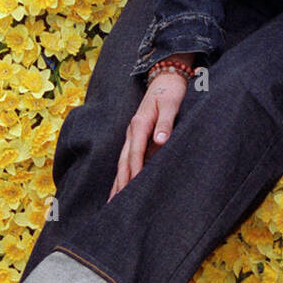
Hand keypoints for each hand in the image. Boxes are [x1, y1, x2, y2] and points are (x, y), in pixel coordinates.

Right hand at [108, 69, 190, 200]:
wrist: (165, 78)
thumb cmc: (170, 91)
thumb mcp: (170, 103)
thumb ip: (165, 122)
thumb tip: (160, 141)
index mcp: (139, 124)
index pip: (135, 153)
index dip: (134, 171)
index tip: (133, 188)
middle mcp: (132, 131)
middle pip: (123, 161)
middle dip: (119, 183)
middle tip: (115, 204)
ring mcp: (133, 135)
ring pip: (122, 162)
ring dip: (117, 182)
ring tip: (112, 202)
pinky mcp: (137, 137)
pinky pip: (128, 159)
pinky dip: (123, 174)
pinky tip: (121, 186)